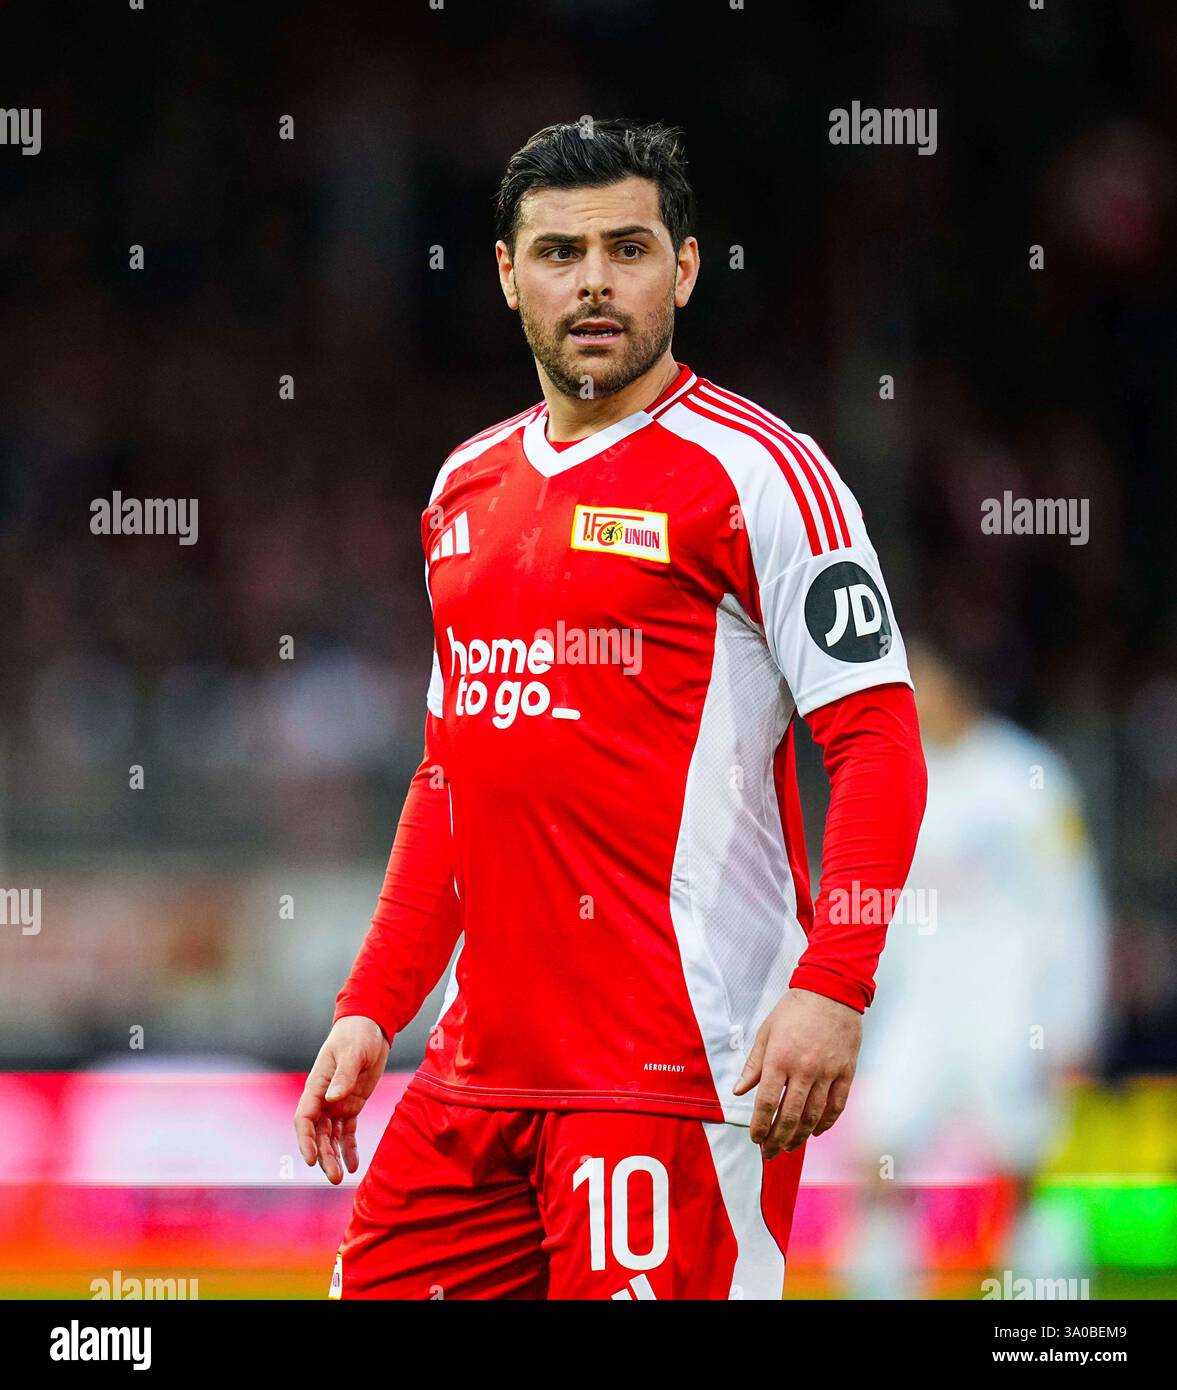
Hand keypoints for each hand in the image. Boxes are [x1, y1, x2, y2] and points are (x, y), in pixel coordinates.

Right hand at [294, 1016, 390, 1183]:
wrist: (371, 1028)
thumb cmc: (357, 1036)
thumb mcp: (352, 1053)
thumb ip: (344, 1076)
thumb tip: (333, 1099)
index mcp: (317, 1086)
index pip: (305, 1119)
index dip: (306, 1141)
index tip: (311, 1160)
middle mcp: (323, 1098)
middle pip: (318, 1134)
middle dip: (323, 1156)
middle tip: (333, 1177)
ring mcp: (337, 1103)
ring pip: (331, 1136)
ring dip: (334, 1156)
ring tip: (341, 1177)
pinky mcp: (352, 1105)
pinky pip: (347, 1131)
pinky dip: (349, 1147)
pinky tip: (353, 1165)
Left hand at [732, 988, 861, 1157]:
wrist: (832, 991)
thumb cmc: (794, 1010)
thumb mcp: (766, 1032)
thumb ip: (753, 1065)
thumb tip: (738, 1091)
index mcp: (779, 1058)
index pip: (767, 1102)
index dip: (760, 1126)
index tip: (755, 1139)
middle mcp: (804, 1069)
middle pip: (790, 1115)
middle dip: (777, 1139)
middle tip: (770, 1154)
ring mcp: (828, 1072)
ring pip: (814, 1115)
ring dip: (799, 1136)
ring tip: (789, 1147)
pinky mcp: (846, 1072)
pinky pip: (837, 1106)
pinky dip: (826, 1123)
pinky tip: (815, 1132)